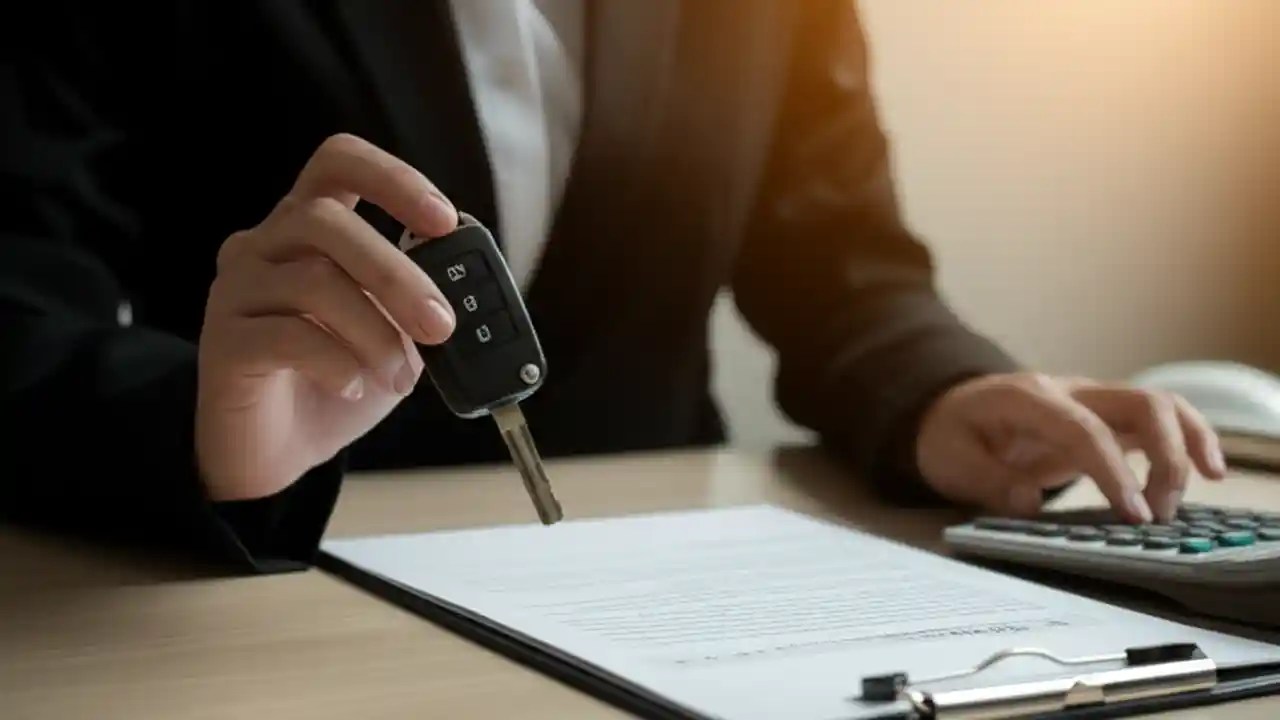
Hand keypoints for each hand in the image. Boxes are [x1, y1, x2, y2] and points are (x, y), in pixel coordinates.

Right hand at [196, 134, 457, 501]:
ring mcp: (235, 290)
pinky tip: (354, 385)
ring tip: (400, 377)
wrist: (277, 452)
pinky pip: (286, 336)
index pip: (338, 162)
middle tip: (440, 325)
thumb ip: (415, 302)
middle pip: (325, 220)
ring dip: (375, 332)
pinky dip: (337, 363)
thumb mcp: (393, 334)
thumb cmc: (336, 380)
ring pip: (312, 281)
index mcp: (307, 227)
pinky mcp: (223, 342)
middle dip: (397, 274)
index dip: (393, 178)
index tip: (443, 220)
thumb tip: (453, 293)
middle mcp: (263, 245)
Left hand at [914, 372, 1227, 522]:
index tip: (1132, 512)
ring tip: (1185, 500)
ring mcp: (1091, 399)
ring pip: (1158, 404)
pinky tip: (1210, 471)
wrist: (947, 411)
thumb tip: (1029, 501)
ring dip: (1186, 446)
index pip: (1084, 428)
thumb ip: (986, 480)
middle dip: (1165, 456)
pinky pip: (1158, 418)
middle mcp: (1068, 390)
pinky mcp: (1105, 415)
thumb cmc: (950, 436)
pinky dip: (1189, 439)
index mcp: (1027, 398)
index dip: (1113, 470)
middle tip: (1157, 515)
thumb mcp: (949, 460)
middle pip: (1139, 404)